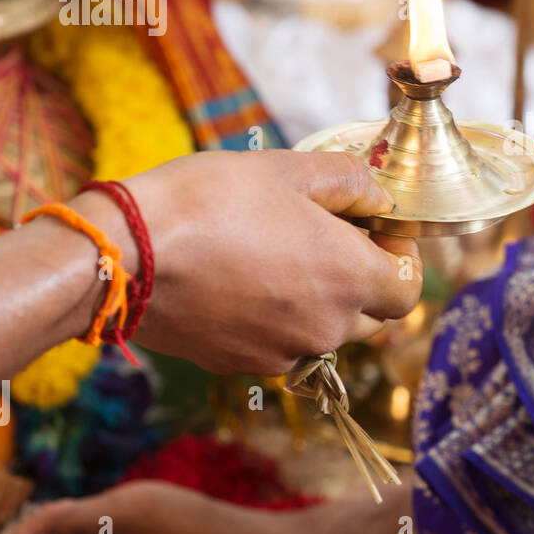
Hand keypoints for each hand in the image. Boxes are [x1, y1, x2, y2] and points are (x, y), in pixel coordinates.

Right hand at [74, 150, 421, 375]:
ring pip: (325, 333)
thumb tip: (379, 200)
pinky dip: (276, 320)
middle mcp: (326, 328)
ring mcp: (282, 354)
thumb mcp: (291, 169)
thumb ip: (351, 182)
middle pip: (371, 315)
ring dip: (318, 301)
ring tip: (278, 254)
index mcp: (350, 279)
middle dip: (362, 278)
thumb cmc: (210, 201)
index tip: (375, 230)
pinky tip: (242, 279)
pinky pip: (280, 345)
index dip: (400, 257)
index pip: (408, 289)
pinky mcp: (240, 364)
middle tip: (327, 236)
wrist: (124, 254)